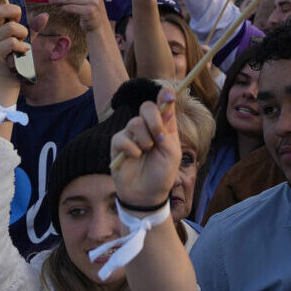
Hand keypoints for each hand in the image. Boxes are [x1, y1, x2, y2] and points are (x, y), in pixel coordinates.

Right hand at [0, 0, 27, 96]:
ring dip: (22, 33)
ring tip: (24, 42)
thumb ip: (33, 28)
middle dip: (14, 12)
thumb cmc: (16, 58)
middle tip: (21, 22)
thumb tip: (45, 15)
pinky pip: (12, 43)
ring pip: (10, 27)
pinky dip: (22, 46)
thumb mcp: (26, 40)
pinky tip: (24, 52)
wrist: (9, 81)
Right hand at [109, 91, 181, 208]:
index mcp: (164, 128)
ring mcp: (132, 135)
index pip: (164, 105)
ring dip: (144, 138)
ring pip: (134, 122)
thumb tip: (166, 107)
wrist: (146, 196)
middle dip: (154, 119)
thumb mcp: (172, 154)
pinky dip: (131, 147)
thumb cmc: (162, 175)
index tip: (169, 94)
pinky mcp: (118, 145)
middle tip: (159, 138)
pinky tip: (135, 157)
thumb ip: (168, 130)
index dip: (165, 96)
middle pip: (146, 107)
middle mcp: (148, 128)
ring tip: (147, 152)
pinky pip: (121, 137)